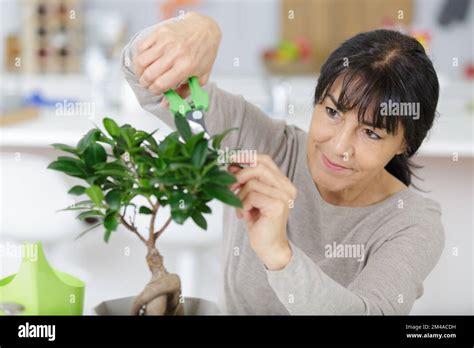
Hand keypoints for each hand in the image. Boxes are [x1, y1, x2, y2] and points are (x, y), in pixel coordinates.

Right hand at [133, 12, 220, 96]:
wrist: (205, 29)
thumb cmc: (204, 55)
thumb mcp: (200, 77)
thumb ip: (184, 93)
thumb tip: (166, 105)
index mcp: (186, 67)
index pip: (161, 84)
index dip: (154, 91)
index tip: (155, 91)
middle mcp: (175, 54)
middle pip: (149, 74)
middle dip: (145, 83)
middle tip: (147, 84)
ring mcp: (166, 42)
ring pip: (141, 61)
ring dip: (139, 72)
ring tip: (143, 74)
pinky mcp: (159, 32)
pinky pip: (141, 47)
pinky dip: (139, 57)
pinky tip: (145, 62)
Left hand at [228, 155, 296, 269]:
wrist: (268, 247)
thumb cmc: (259, 222)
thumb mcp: (249, 197)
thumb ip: (244, 181)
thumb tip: (231, 166)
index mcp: (282, 182)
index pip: (265, 161)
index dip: (247, 157)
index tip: (230, 158)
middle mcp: (286, 187)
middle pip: (258, 167)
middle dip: (239, 176)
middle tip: (230, 188)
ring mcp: (284, 196)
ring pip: (252, 182)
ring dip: (240, 196)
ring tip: (241, 208)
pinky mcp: (277, 205)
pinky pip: (252, 196)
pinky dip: (243, 205)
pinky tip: (246, 215)